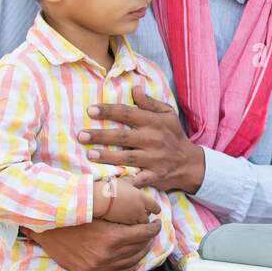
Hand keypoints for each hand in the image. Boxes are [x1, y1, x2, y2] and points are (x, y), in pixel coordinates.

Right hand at [26, 219, 159, 270]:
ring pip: (131, 261)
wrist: (48, 229)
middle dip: (148, 238)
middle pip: (139, 247)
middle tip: (151, 232)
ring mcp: (99, 266)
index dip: (154, 228)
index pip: (143, 234)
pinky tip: (134, 261)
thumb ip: (120, 214)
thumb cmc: (75, 214)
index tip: (157, 223)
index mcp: (112, 236)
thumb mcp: (100, 211)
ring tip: (144, 244)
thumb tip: (141, 212)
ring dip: (141, 252)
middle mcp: (108, 254)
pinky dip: (130, 268)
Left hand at [80, 85, 203, 192]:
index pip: (128, 113)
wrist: (189, 163)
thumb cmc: (174, 136)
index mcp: (154, 122)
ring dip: (107, 156)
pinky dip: (125, 181)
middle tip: (81, 135)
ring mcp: (154, 159)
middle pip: (123, 136)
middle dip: (101, 135)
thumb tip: (134, 88)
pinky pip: (137, 180)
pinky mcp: (154, 177)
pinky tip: (109, 181)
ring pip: (127, 157)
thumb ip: (149, 103)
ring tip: (89, 154)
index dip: (109, 111)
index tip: (90, 110)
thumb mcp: (167, 114)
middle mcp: (153, 139)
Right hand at [95, 176, 160, 224]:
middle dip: (145, 217)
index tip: (155, 211)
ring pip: (139, 225)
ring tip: (133, 220)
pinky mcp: (122, 225)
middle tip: (143, 215)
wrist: (100, 199)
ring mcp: (131, 218)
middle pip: (147, 219)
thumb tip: (136, 175)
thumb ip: (132, 180)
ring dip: (137, 223)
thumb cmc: (111, 187)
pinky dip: (129, 226)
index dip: (156, 209)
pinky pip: (130, 228)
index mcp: (142, 198)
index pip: (155, 207)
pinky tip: (124, 223)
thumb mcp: (124, 181)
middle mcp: (139, 210)